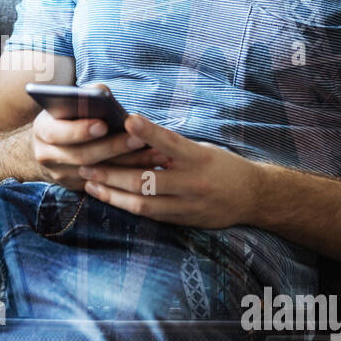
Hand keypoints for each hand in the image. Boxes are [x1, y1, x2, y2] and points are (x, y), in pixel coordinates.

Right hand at [31, 86, 172, 191]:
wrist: (51, 143)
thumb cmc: (69, 115)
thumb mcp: (70, 103)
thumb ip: (85, 96)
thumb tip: (104, 94)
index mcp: (42, 130)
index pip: (58, 133)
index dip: (80, 130)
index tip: (103, 124)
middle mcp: (46, 155)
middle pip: (82, 156)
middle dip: (112, 147)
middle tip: (138, 140)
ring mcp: (60, 174)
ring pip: (96, 174)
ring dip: (126, 164)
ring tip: (152, 153)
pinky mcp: (75, 186)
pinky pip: (104, 184)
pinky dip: (127, 176)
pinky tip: (148, 167)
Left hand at [76, 113, 261, 228]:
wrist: (253, 197)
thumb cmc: (222, 166)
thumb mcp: (202, 150)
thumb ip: (173, 147)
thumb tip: (135, 134)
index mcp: (199, 158)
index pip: (171, 142)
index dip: (149, 132)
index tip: (128, 120)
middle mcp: (193, 182)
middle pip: (146, 180)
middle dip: (113, 173)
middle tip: (86, 165)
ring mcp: (188, 205)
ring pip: (143, 203)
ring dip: (113, 194)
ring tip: (90, 185)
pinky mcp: (184, 220)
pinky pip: (150, 214)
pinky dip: (127, 206)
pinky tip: (109, 198)